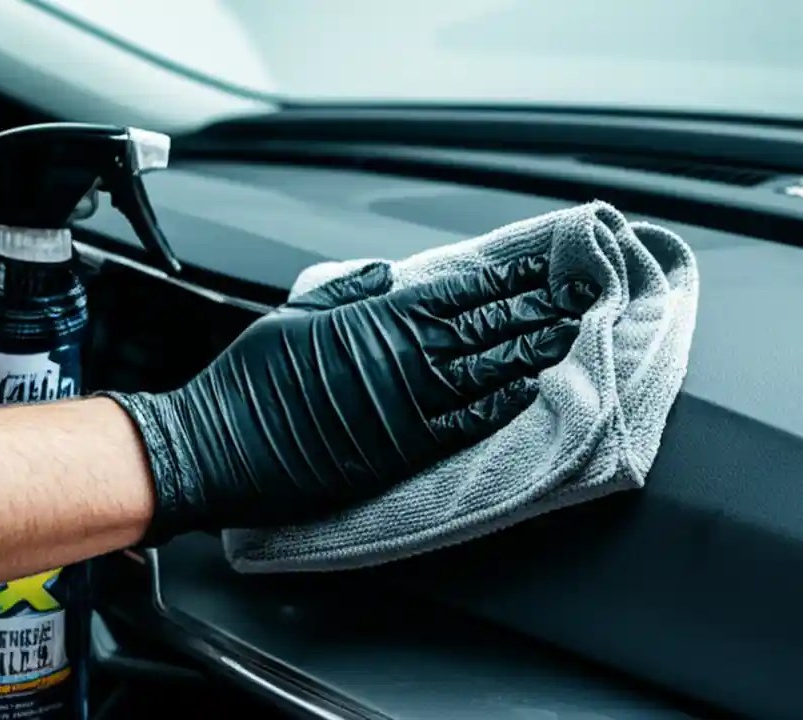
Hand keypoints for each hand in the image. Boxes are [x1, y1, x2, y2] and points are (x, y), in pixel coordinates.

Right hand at [106, 256, 594, 543]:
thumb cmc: (251, 378)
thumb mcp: (300, 313)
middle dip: (539, 305)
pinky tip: (531, 387)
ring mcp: (410, 403)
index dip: (510, 276)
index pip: (464, 288)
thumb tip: (395, 275)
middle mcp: (404, 354)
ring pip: (491, 368)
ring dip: (534, 347)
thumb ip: (354, 291)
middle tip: (581, 291)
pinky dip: (503, 402)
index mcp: (379, 316)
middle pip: (490, 323)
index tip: (544, 265)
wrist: (220, 444)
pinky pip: (468, 421)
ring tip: (571, 331)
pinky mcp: (406, 449)